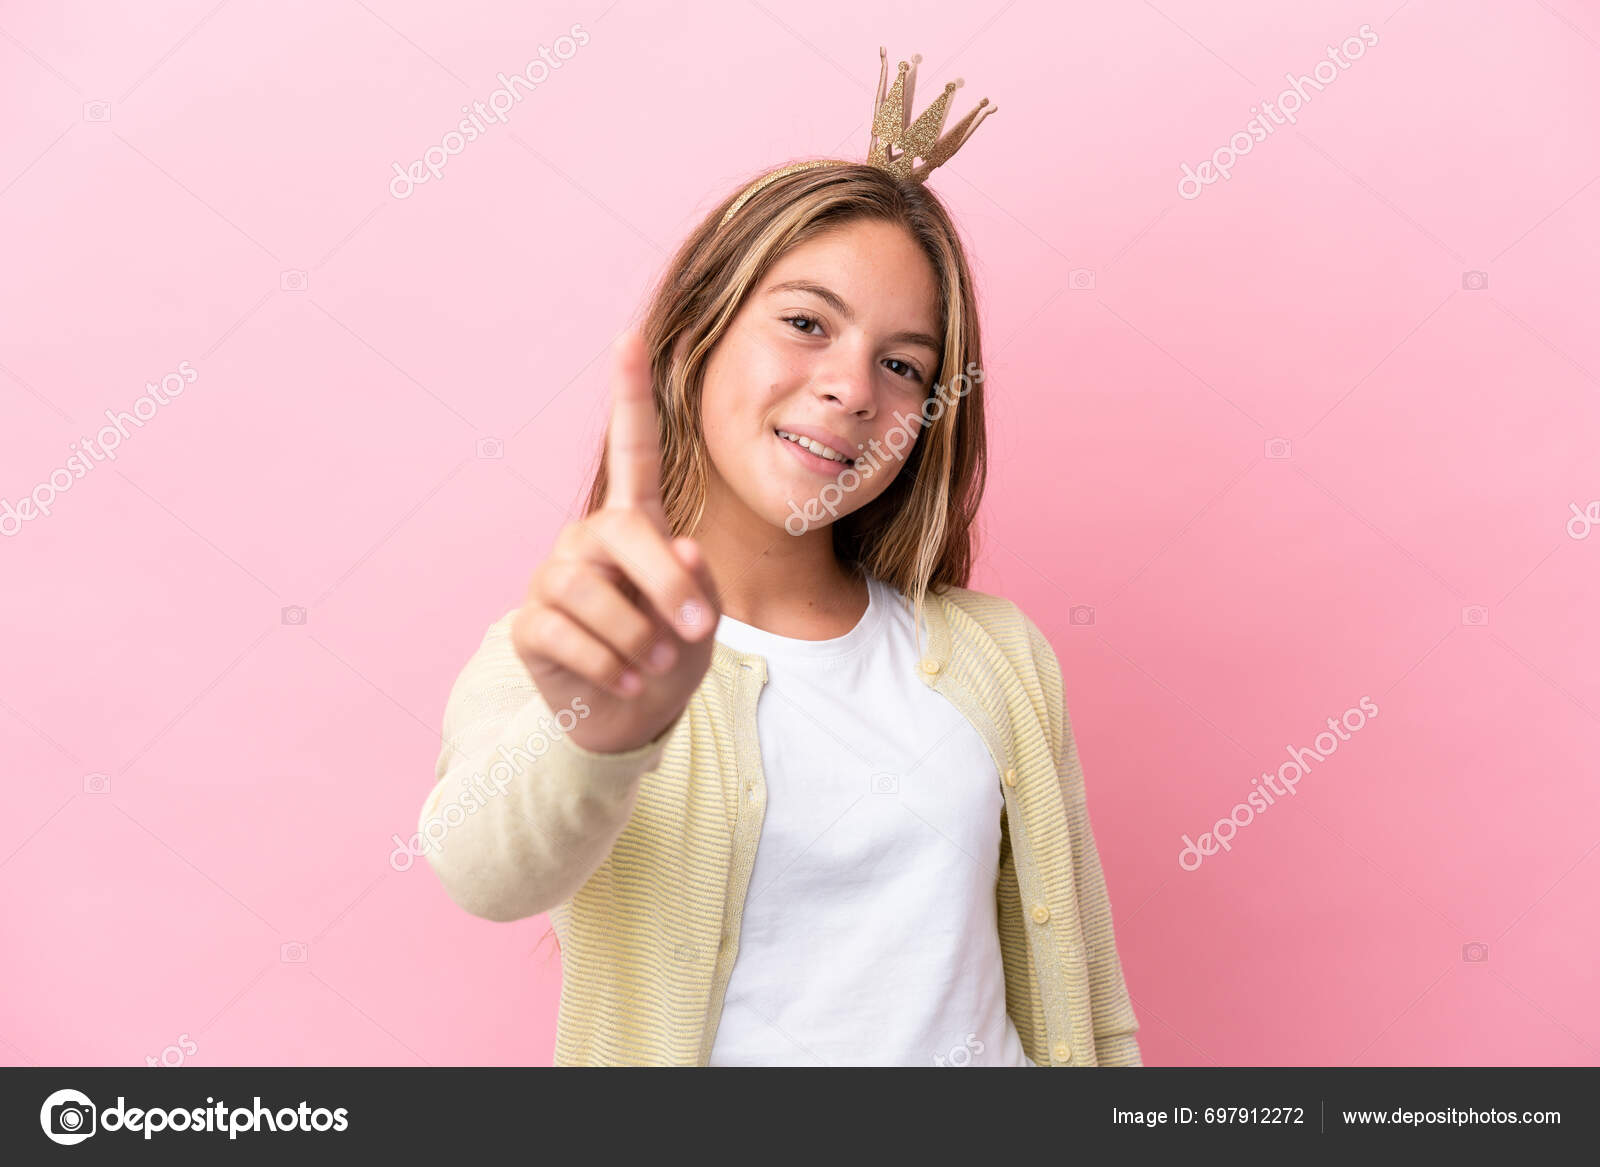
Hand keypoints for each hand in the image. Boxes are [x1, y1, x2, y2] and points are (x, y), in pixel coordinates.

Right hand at [511, 327, 720, 753]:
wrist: (634, 713)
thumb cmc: (672, 650)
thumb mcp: (703, 616)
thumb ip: (698, 579)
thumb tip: (683, 549)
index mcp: (635, 523)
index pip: (630, 449)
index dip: (629, 396)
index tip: (629, 337)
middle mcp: (588, 540)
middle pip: (620, 533)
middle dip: (666, 581)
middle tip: (702, 628)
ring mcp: (554, 579)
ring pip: (589, 591)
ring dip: (637, 636)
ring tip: (657, 664)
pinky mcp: (530, 624)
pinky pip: (563, 633)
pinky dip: (606, 664)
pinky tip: (628, 682)